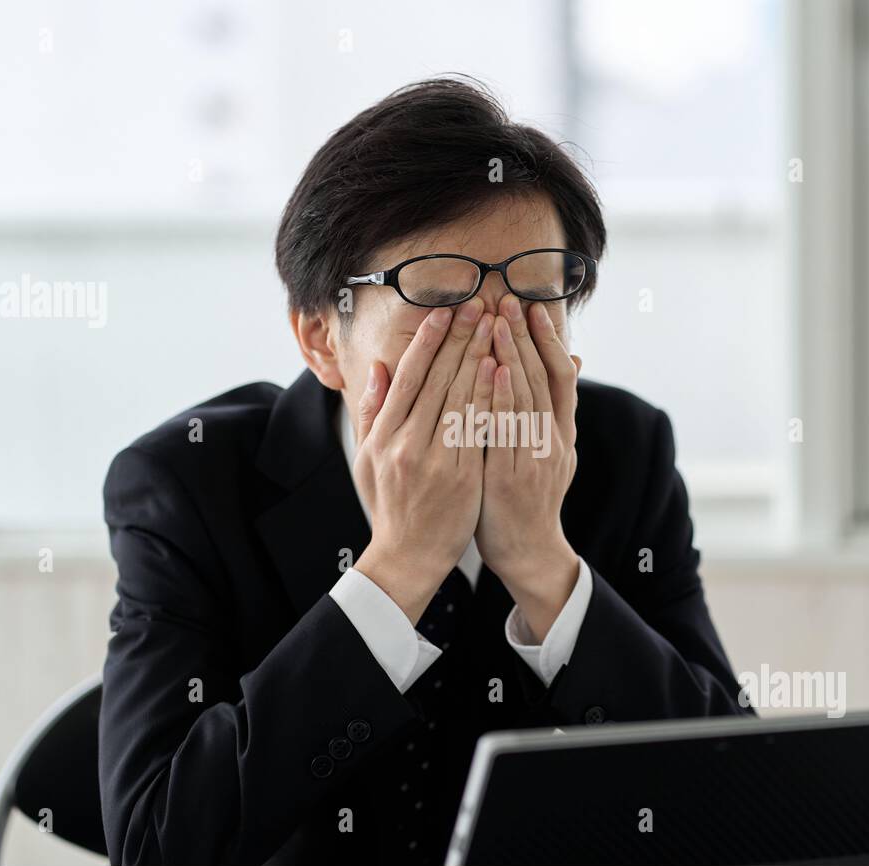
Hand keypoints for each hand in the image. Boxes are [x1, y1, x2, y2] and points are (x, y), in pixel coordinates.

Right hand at [352, 298, 495, 623]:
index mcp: (383, 436)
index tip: (444, 311)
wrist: (407, 557)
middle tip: (479, 304)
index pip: (407, 377)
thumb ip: (371, 412)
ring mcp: (435, 462)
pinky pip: (479, 431)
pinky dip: (489, 398)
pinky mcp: (461, 479)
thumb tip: (378, 368)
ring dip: (478, 357)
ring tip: (495, 325)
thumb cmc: (389, 505)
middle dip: (459, 338)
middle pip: (437, 379)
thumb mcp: (367, 458)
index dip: (427, 341)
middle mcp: (406, 444)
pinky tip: (501, 371)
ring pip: (460, 399)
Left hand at [475, 294, 581, 640]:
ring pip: (526, 399)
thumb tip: (574, 359)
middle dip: (525, 337)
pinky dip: (501, 399)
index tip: (530, 306)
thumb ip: (555, 408)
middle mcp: (554, 441)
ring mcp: (536, 459)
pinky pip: (507, 432)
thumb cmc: (527, 497)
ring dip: (511, 357)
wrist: (527, 551)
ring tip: (497, 321)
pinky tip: (492, 371)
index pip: (559, 375)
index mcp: (561, 433)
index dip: (546, 339)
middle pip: (543, 379)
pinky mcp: (515, 477)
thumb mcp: (550, 449)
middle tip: (509, 300)